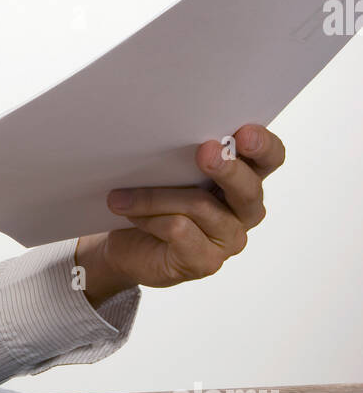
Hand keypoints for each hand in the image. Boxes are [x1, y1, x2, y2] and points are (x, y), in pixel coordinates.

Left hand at [86, 124, 285, 293]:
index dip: (263, 145)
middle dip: (227, 167)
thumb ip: (182, 155)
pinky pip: (179, 230)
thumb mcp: (169, 171)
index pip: (270, 158)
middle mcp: (245, 210)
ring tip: (122, 196)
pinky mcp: (206, 262)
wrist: (127, 246)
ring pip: (200, 206)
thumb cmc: (153, 201)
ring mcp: (228, 239)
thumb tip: (169, 131)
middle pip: (248, 187)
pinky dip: (150, 218)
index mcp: (245, 178)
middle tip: (205, 151)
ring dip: (156, 196)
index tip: (244, 132)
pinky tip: (130, 215)